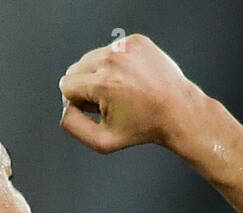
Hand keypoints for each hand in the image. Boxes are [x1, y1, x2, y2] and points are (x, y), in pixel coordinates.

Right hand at [58, 34, 214, 156]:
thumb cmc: (142, 127)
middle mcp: (113, 60)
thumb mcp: (102, 142)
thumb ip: (73, 127)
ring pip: (91, 57)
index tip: (98, 109)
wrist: (178, 110)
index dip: (78, 102)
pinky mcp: (136, 41)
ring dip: (100, 74)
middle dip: (87, 86)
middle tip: (111, 101)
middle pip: (75, 68)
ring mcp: (126, 47)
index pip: (66, 85)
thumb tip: (64, 108)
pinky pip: (110, 50)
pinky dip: (116, 64)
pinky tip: (132, 78)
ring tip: (122, 89)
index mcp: (103, 83)